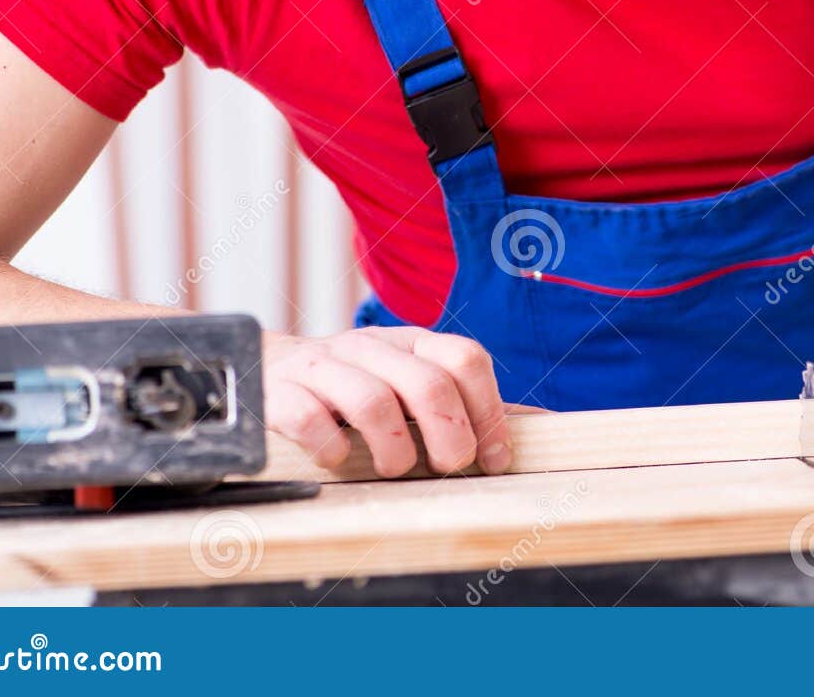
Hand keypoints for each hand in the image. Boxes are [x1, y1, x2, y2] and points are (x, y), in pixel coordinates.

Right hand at [263, 325, 513, 477]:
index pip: (465, 359)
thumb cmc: (356, 385)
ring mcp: (324, 366)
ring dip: (395, 450)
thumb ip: (470, 404)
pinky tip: (338, 459)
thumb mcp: (411, 383)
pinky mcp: (281, 393)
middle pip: (428, 384)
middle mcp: (371, 347)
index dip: (488, 412)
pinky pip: (310, 419)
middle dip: (451, 436)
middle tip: (449, 468)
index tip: (495, 459)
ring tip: (395, 469)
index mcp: (411, 344)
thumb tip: (547, 424)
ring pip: (373, 401)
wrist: (267, 370)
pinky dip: (331, 448)